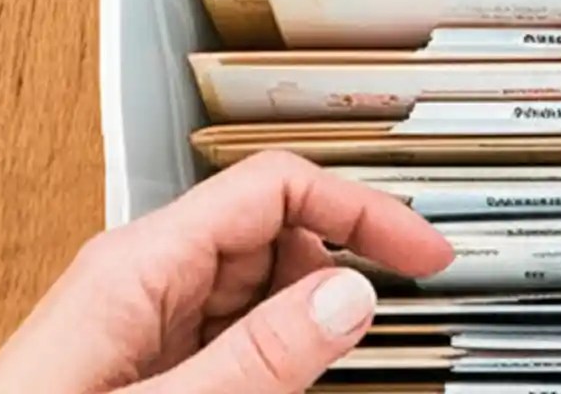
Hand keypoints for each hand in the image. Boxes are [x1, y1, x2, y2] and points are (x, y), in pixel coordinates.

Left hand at [0, 150, 454, 393]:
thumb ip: (260, 356)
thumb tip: (350, 296)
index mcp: (139, 263)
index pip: (274, 187)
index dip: (361, 208)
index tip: (421, 248)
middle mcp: (142, 277)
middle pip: (273, 230)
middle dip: (335, 267)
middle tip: (378, 315)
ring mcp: (143, 319)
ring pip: (257, 285)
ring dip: (303, 317)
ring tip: (316, 367)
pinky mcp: (147, 361)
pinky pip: (231, 331)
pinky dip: (272, 349)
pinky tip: (279, 382)